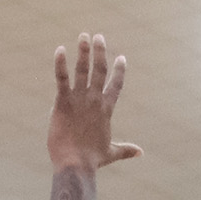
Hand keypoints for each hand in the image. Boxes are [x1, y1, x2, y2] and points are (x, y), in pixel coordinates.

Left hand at [47, 33, 140, 172]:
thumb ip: (125, 150)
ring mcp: (79, 100)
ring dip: (84, 51)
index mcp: (106, 110)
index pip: (115, 85)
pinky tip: (59, 50)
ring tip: (83, 36)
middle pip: (100, 70)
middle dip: (100, 52)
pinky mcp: (62, 102)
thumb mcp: (111, 153)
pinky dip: (60, 64)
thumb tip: (141, 153)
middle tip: (98, 36)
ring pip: (82, 70)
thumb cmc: (92, 160)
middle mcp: (94, 100)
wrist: (75, 164)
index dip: (119, 71)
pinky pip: (61, 78)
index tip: (121, 58)